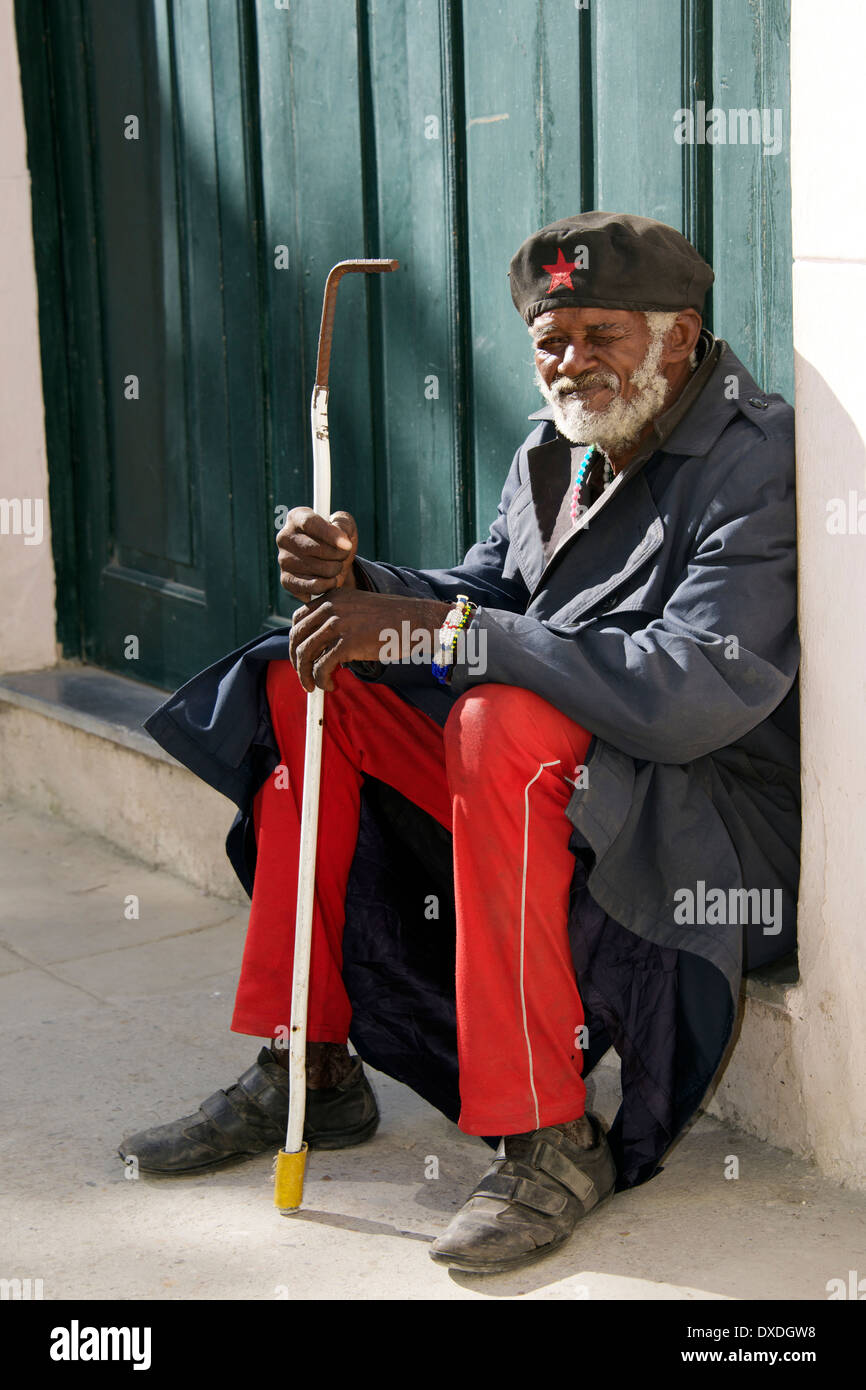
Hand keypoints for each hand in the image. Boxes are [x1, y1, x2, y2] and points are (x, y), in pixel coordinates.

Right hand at [276, 507, 358, 600]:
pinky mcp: (286, 580)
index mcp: (297, 517)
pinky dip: (328, 585)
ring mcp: (283, 559)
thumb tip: (340, 535)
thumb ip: (343, 523)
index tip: (347, 545)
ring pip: (320, 568)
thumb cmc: (337, 541)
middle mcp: (285, 537)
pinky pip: (314, 586)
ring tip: (335, 566)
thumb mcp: (345, 526)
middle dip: (339, 555)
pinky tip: (330, 580)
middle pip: (317, 548)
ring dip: (336, 570)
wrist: (331, 564)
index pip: (310, 523)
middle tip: (343, 555)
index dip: (330, 534)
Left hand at [290, 591, 450, 692]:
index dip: (296, 641)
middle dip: (297, 661)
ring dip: (305, 674)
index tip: (302, 657)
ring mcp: (338, 624)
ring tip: (314, 686)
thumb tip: (322, 647)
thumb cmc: (394, 620)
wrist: (417, 620)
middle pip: (297, 637)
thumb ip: (340, 620)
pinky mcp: (347, 643)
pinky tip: (331, 685)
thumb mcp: (360, 610)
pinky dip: (321, 680)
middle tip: (304, 677)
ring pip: (305, 653)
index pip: (299, 619)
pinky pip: (321, 667)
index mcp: (333, 597)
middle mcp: (331, 607)